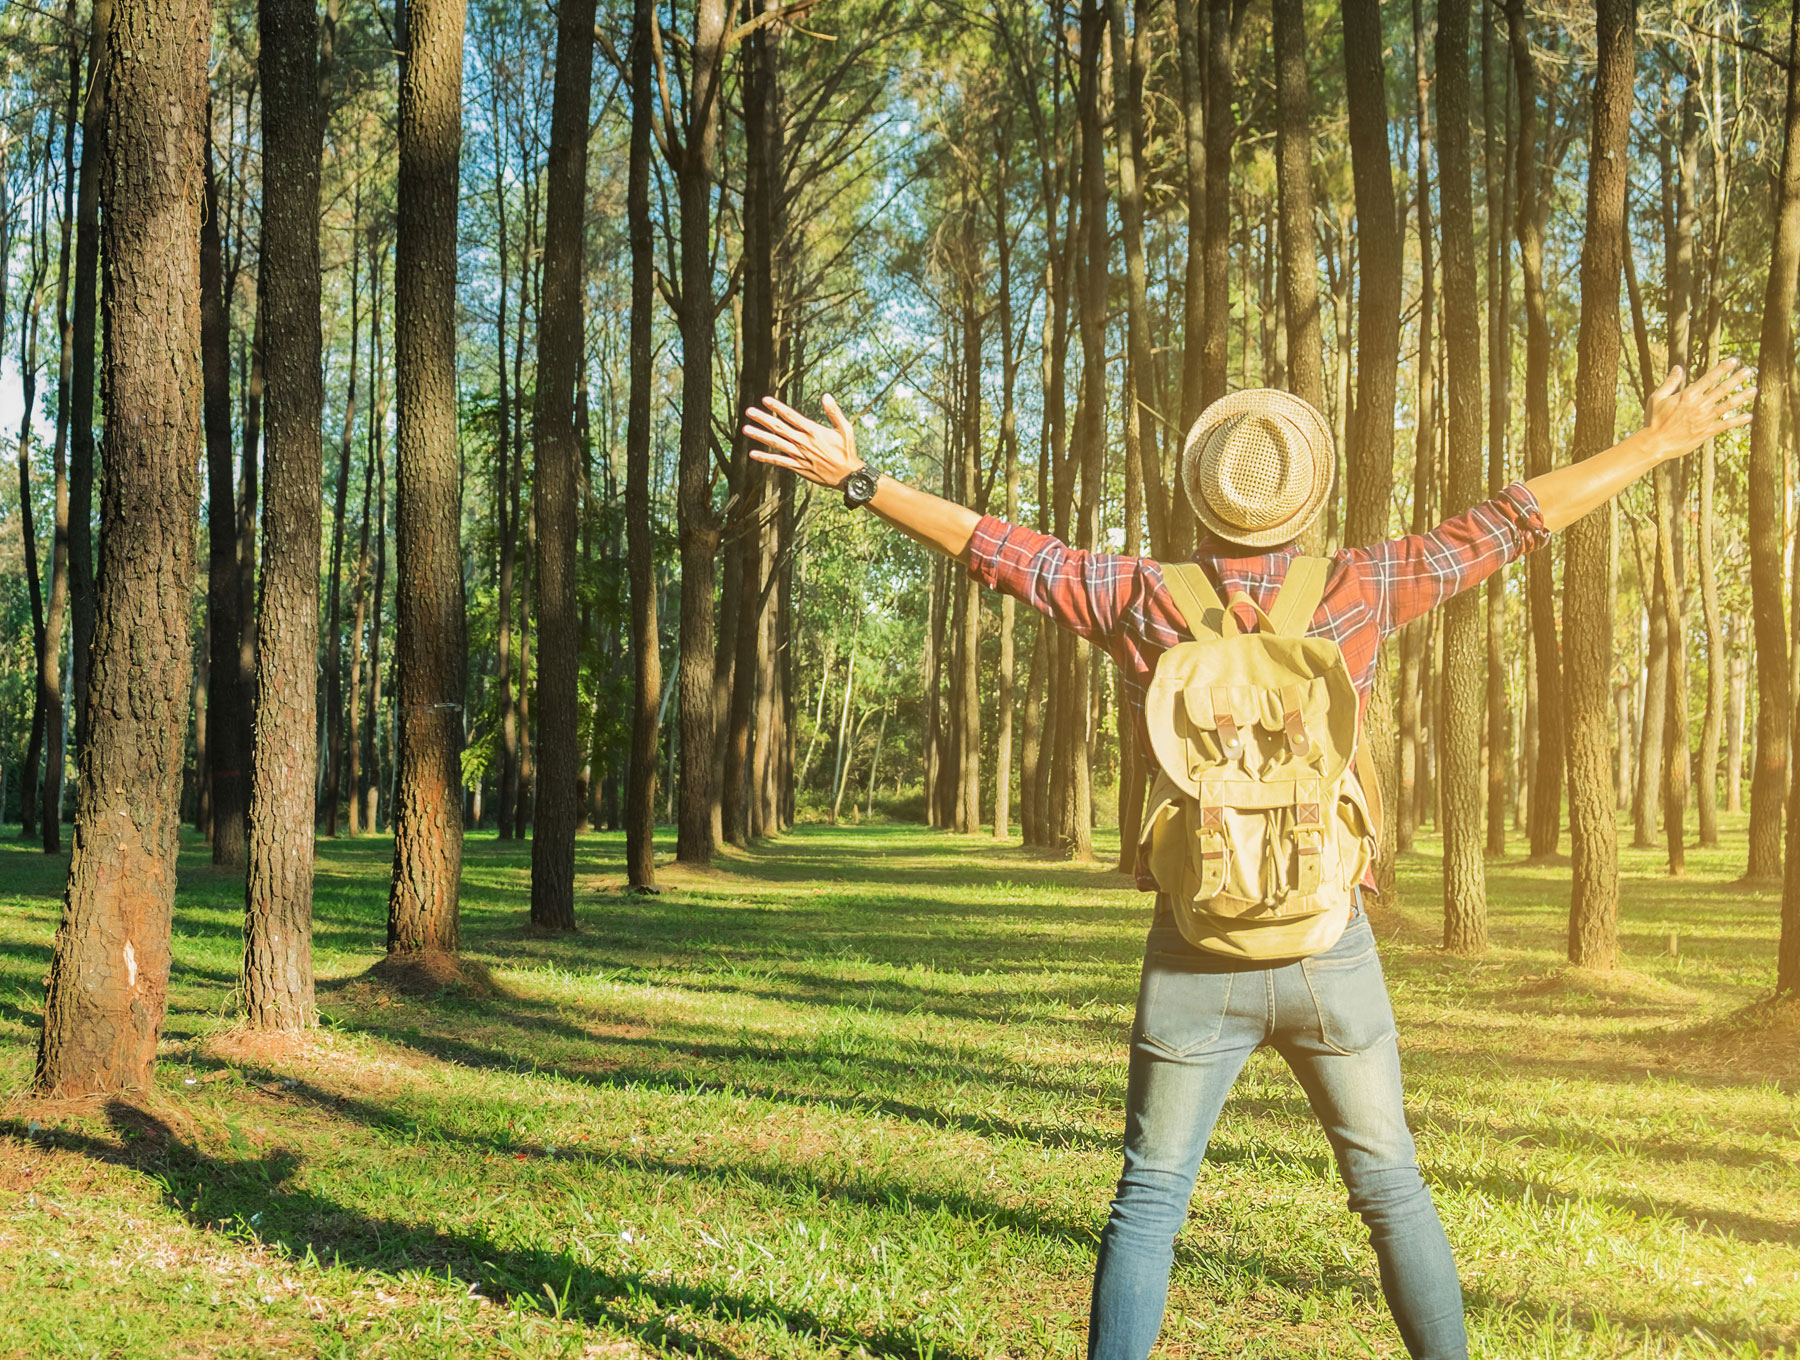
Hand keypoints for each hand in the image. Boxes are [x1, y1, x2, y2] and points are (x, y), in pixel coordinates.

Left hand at [742, 394, 864, 488]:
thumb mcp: (845, 429)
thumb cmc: (847, 451)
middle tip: (749, 412)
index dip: (777, 407)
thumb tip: (826, 396)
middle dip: (763, 418)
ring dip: (760, 436)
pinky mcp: (798, 467)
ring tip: (746, 429)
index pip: (791, 416)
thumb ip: (834, 412)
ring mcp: (799, 455)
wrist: (847, 476)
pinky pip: (778, 461)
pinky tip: (753, 454)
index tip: (765, 400)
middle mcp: (803, 442)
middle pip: (779, 427)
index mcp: (813, 431)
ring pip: (776, 443)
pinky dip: (765, 458)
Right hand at [1642, 359, 1755, 460]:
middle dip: (1737, 378)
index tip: (1734, 361)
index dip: (1722, 368)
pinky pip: (1726, 425)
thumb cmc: (1652, 420)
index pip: (1709, 378)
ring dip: (1742, 397)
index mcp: (1687, 395)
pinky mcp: (1706, 432)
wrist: (1654, 443)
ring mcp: (1704, 419)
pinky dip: (1738, 420)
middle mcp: (1699, 405)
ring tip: (1754, 390)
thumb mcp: (1656, 398)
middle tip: (1749, 371)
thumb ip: (1670, 382)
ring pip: (1728, 405)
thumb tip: (1678, 367)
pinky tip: (1749, 416)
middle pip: (1723, 389)